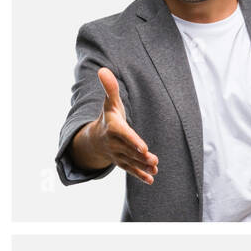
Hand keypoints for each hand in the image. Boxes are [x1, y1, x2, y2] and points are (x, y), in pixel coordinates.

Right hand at [86, 68, 158, 183]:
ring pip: (131, 162)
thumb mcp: (110, 103)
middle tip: (154, 160)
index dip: (133, 141)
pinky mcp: (122, 163)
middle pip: (129, 151)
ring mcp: (117, 155)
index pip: (123, 135)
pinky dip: (140, 176)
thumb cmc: (109, 117)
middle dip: (141, 156)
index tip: (143, 147)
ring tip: (155, 169)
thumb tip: (103, 70)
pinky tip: (151, 180)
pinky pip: (130, 170)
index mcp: (113, 128)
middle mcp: (114, 143)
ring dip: (142, 167)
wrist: (96, 138)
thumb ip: (110, 88)